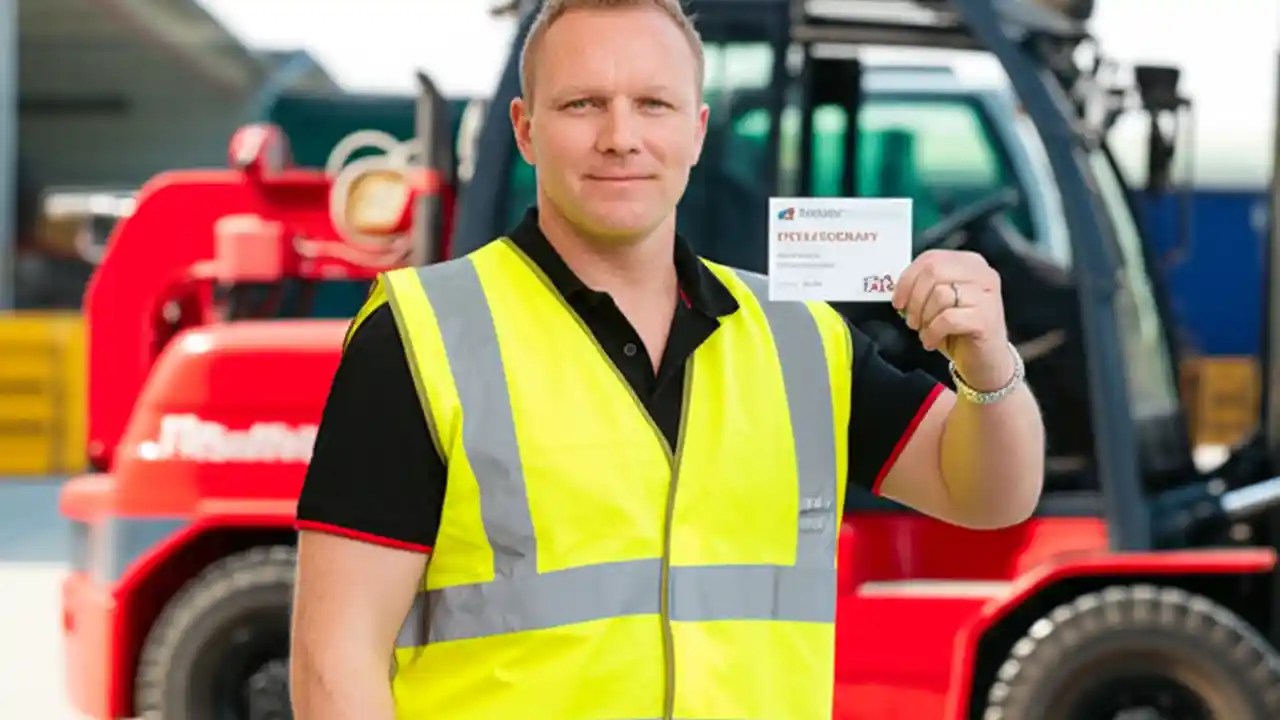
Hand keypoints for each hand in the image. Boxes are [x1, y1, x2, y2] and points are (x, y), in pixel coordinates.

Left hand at [890, 249, 1012, 389]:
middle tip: (911, 320)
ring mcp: (987, 295)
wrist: (985, 362)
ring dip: (924, 318)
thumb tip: (898, 289)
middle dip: (915, 298)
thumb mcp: (938, 303)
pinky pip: (948, 319)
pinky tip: (931, 341)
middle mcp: (983, 274)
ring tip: (924, 331)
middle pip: (934, 272)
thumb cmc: (958, 330)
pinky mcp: (986, 319)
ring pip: (940, 295)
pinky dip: (933, 332)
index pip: (931, 258)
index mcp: (970, 263)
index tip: (898, 302)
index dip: (907, 279)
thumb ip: (923, 288)